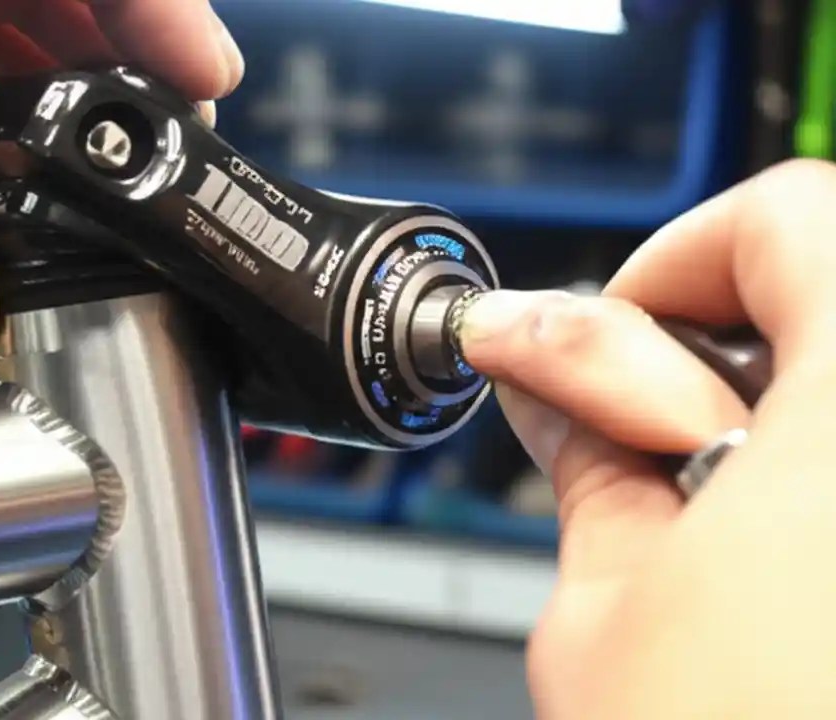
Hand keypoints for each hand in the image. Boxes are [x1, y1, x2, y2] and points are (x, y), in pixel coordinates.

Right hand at [460, 159, 835, 718]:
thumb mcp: (610, 610)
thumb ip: (584, 457)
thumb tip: (545, 374)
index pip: (789, 215)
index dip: (672, 263)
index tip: (610, 346)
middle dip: (725, 349)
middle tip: (646, 443)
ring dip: (782, 430)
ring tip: (721, 534)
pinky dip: (818, 497)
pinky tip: (784, 579)